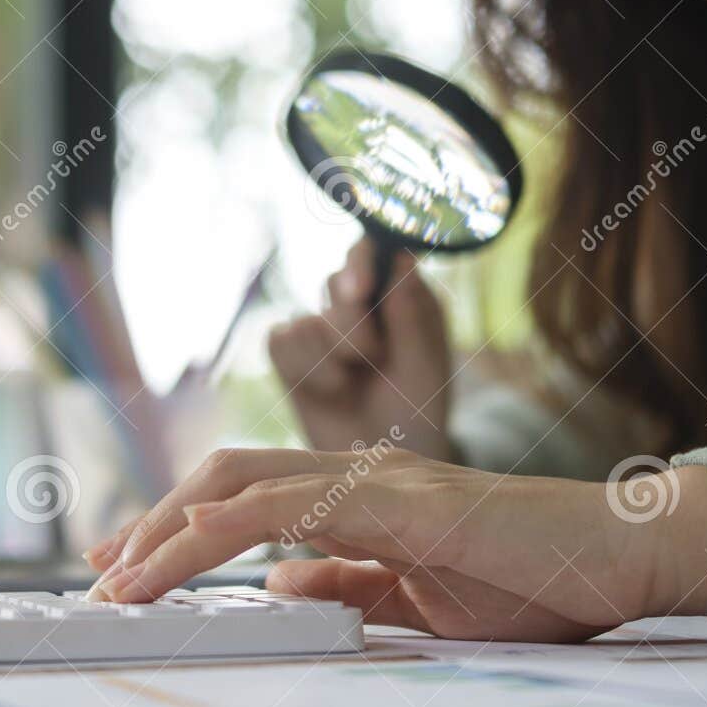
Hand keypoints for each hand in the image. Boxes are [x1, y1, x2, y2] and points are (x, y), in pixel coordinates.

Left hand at [84, 448, 706, 641]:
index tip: (124, 565)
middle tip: (99, 571)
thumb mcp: (420, 598)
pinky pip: (288, 507)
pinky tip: (176, 559)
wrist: (623, 555)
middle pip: (224, 474)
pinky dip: (218, 529)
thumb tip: (278, 589)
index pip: (246, 494)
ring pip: (238, 482)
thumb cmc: (536, 577)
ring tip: (116, 580)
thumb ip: (350, 586)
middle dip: (151, 522)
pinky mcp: (400, 503)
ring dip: (164, 531)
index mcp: (360, 496)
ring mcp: (377, 480)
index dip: (177, 523)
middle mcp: (357, 474)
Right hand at [268, 236, 452, 461]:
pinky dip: (305, 369)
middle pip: (334, 281)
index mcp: (397, 293)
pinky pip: (280, 341)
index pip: (371, 249)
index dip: (360, 262)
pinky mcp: (290, 354)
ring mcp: (320, 328)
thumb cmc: (418, 411)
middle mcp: (357, 303)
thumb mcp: (427, 366)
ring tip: (354, 384)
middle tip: (371, 357)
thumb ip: (413, 315)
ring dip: (330, 357)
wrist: (387, 457)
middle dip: (350, 322)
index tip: (360, 290)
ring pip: (306, 319)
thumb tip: (401, 259)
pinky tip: (330, 390)